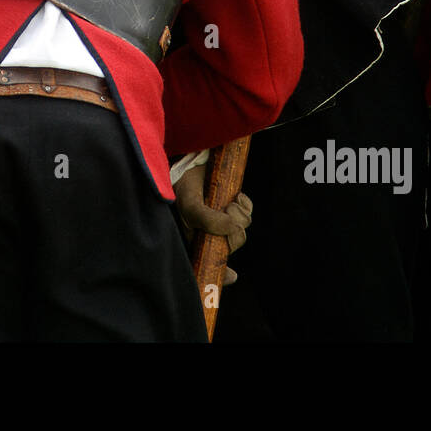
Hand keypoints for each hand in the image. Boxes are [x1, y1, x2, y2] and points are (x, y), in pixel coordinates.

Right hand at [174, 164, 252, 283]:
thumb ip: (207, 220)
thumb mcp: (190, 204)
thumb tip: (231, 230)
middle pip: (232, 243)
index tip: (231, 276)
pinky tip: (237, 196)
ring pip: (242, 226)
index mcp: (195, 236)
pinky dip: (245, 204)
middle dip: (234, 231)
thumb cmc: (183, 182)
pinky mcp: (233, 202)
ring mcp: (222, 215)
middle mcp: (209, 229)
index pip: (209, 262)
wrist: (192, 155)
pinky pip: (247, 211)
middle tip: (225, 212)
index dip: (221, 273)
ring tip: (227, 201)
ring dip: (239, 214)